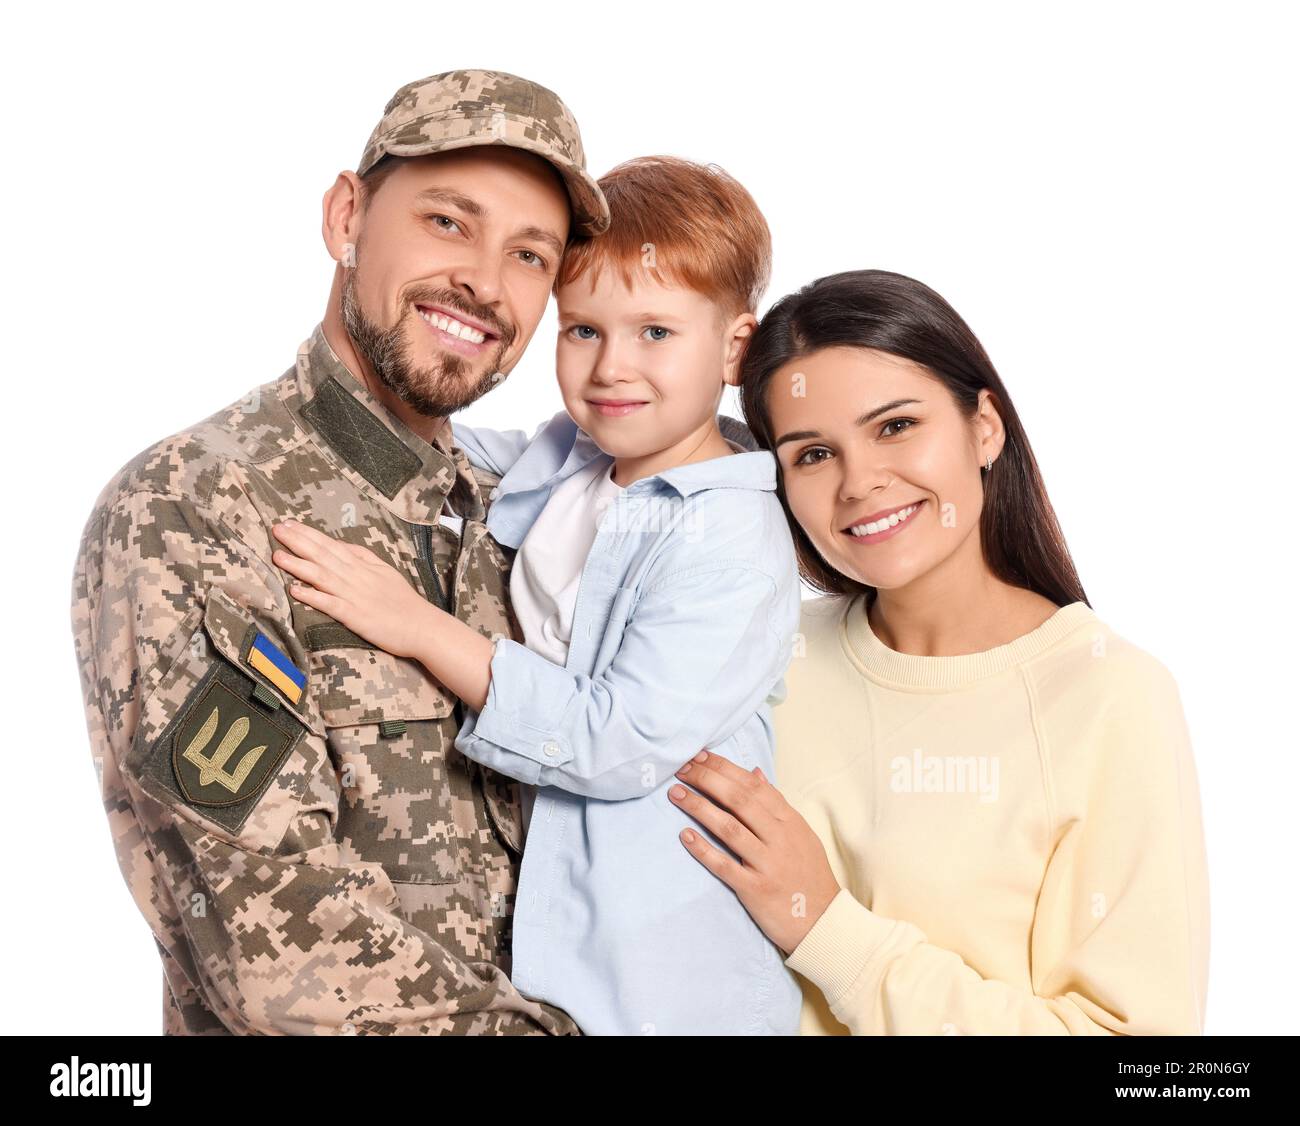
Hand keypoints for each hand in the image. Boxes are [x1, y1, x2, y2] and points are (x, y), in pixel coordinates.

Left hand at [270, 519, 432, 658]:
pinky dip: (313, 597)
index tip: (288, 523)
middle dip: (298, 542)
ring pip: (322, 577)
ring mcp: (355, 596)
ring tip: (278, 556)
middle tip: (276, 529)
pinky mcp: (355, 617)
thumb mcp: (385, 571)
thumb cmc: (404, 601)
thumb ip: (362, 556)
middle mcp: (356, 577)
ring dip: (299, 566)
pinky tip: (296, 591)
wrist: (423, 626)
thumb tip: (340, 544)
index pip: (331, 545)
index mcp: (363, 566)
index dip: (308, 534)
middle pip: (323, 556)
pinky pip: (330, 605)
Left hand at [668, 750, 842, 956]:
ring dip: (700, 808)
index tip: (699, 755)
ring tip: (676, 794)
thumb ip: (776, 803)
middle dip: (707, 779)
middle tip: (681, 768)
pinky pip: (725, 866)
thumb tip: (754, 772)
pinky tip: (685, 836)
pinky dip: (704, 850)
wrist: (824, 921)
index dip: (724, 768)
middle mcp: (779, 838)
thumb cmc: (808, 874)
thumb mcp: (800, 832)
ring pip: (730, 828)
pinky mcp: (756, 889)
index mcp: (789, 821)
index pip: (753, 785)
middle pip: (739, 800)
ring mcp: (768, 864)